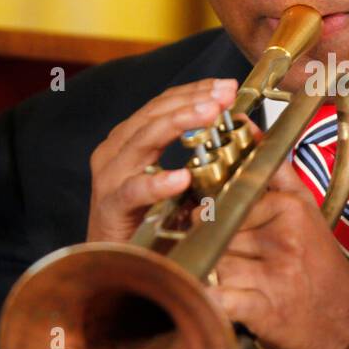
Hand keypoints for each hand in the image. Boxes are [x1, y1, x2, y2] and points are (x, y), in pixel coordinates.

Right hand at [85, 77, 239, 242]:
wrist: (113, 262)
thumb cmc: (145, 220)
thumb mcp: (174, 180)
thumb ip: (195, 156)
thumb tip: (238, 132)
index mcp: (130, 141)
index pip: (163, 105)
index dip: (194, 91)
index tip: (226, 85)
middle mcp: (116, 152)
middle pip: (154, 114)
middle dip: (192, 100)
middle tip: (223, 94)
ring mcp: (110, 177)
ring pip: (143, 139)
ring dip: (179, 123)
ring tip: (210, 114)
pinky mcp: (110, 207)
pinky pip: (134, 191)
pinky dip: (158, 183)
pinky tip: (181, 178)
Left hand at [210, 155, 348, 348]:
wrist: (348, 320)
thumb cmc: (320, 265)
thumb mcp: (306, 208)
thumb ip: (276, 170)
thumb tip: (249, 128)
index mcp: (290, 208)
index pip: (227, 199)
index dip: (213, 213)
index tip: (214, 223)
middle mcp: (283, 237)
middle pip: (216, 230)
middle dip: (211, 244)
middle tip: (225, 257)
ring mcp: (274, 273)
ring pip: (212, 260)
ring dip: (211, 272)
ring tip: (231, 279)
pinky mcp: (263, 307)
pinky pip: (217, 295)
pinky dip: (208, 299)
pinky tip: (212, 299)